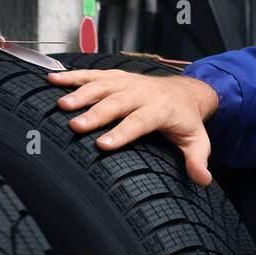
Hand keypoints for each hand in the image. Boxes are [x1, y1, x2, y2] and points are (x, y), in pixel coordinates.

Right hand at [46, 68, 219, 186]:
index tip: (102, 144)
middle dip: (96, 114)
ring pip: (103, 86)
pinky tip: (52, 79)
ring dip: (81, 93)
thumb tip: (202, 179)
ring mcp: (128, 82)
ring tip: (61, 105)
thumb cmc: (186, 120)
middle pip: (117, 103)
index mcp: (162, 109)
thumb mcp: (197, 141)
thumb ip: (197, 160)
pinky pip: (93, 74)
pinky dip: (73, 76)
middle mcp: (143, 93)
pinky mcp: (116, 77)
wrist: (185, 91)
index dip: (122, 132)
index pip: (140, 121)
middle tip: (76, 127)